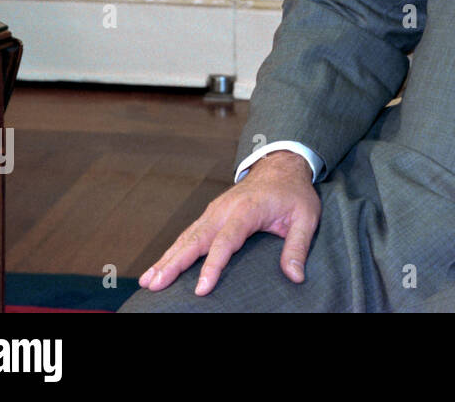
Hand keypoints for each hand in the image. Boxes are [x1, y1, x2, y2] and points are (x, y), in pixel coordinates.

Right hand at [137, 150, 320, 295]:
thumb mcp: (306, 217)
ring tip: (148, 281)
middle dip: (174, 264)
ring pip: (186, 238)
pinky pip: (188, 235)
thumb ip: (298, 246)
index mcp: (246, 210)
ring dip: (166, 259)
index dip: (213, 266)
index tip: (201, 289)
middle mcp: (224, 210)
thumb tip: (296, 276)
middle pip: (195, 240)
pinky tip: (158, 268)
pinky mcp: (210, 216)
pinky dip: (171, 251)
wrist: (281, 166)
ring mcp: (214, 212)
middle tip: (155, 285)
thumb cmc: (293, 194)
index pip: (226, 242)